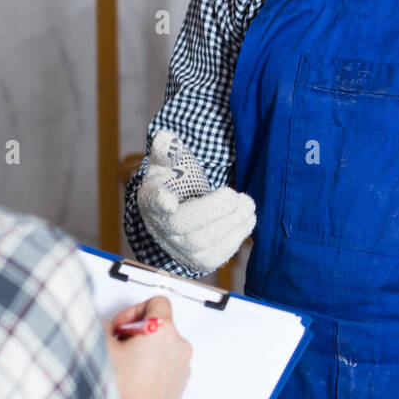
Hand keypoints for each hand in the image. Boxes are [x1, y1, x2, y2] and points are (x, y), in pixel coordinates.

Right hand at [106, 295, 192, 398]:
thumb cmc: (120, 392)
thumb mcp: (102, 349)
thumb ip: (105, 329)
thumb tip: (108, 328)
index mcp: (163, 330)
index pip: (157, 302)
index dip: (135, 310)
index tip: (120, 327)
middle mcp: (179, 346)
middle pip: (160, 326)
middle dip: (137, 333)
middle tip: (117, 348)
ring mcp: (182, 368)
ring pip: (162, 349)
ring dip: (144, 353)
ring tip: (122, 369)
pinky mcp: (179, 387)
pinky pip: (166, 368)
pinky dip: (151, 370)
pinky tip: (131, 384)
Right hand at [137, 130, 256, 273]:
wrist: (183, 210)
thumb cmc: (174, 182)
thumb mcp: (169, 163)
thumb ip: (168, 150)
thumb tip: (165, 137)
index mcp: (151, 199)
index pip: (152, 201)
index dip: (159, 201)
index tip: (168, 199)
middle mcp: (161, 227)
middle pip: (183, 225)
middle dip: (214, 210)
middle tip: (236, 194)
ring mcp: (178, 248)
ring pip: (202, 244)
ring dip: (231, 223)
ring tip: (247, 204)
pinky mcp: (198, 260)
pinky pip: (216, 257)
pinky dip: (236, 238)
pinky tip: (247, 219)